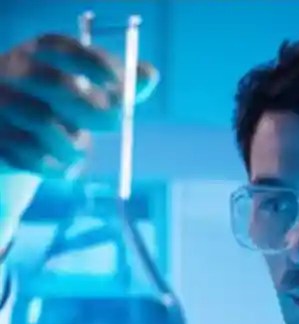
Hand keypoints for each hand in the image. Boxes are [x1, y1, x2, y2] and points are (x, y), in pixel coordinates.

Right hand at [0, 33, 159, 177]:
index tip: (121, 84)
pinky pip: (31, 155)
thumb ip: (117, 86)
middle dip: (96, 109)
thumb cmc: (56, 110)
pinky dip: (55, 167)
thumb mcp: (84, 92)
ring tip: (78, 151)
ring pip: (46, 125)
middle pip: (59, 86)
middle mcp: (11, 71)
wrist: (11, 142)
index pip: (63, 48)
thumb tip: (150, 73)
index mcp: (36, 53)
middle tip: (117, 123)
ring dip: (74, 146)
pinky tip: (58, 166)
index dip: (94, 62)